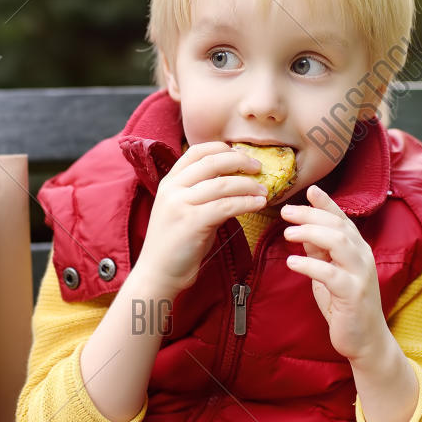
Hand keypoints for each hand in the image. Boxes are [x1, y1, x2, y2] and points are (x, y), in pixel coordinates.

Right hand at [134, 141, 267, 297]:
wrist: (158, 273)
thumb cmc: (176, 243)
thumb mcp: (184, 210)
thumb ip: (202, 193)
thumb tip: (235, 180)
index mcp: (169, 182)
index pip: (196, 151)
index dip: (222, 148)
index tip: (241, 155)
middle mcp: (173, 188)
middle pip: (212, 162)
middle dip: (240, 161)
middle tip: (258, 168)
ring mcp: (180, 204)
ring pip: (223, 184)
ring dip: (248, 185)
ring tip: (263, 191)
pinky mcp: (192, 222)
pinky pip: (227, 206)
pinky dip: (247, 203)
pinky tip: (258, 204)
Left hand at [281, 183, 390, 363]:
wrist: (365, 339)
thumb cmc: (345, 305)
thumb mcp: (329, 272)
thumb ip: (320, 251)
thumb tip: (303, 229)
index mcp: (357, 249)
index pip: (342, 218)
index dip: (326, 203)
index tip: (309, 189)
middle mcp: (362, 257)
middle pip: (337, 225)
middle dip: (310, 215)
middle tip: (286, 212)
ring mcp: (360, 274)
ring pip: (338, 242)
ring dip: (311, 233)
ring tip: (287, 233)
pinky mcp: (353, 294)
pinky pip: (330, 274)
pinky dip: (309, 265)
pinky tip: (292, 262)